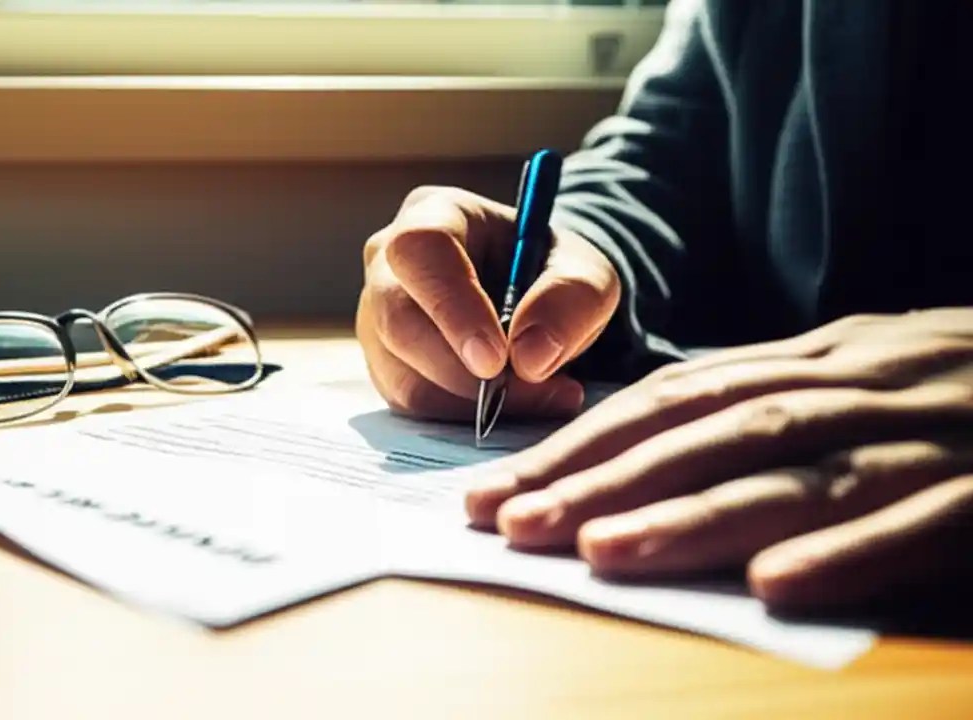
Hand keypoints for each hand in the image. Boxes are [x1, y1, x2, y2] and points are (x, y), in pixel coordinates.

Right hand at [356, 186, 620, 419]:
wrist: (534, 299)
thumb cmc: (551, 273)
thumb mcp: (586, 273)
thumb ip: (569, 301)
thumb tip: (530, 358)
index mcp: (435, 214)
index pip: (420, 250)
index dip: (452, 306)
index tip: (496, 359)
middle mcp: (389, 262)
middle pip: (397, 318)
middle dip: (461, 369)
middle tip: (528, 388)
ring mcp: (376, 316)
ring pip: (400, 371)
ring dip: (468, 400)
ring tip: (538, 397)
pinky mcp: (385, 364)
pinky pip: (409, 402)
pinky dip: (462, 416)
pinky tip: (510, 406)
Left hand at [466, 309, 972, 611]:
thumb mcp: (870, 376)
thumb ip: (775, 403)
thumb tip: (659, 445)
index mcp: (824, 358)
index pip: (674, 396)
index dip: (580, 441)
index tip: (498, 485)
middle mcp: (862, 385)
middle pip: (708, 431)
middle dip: (600, 478)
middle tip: (509, 522)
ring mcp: (933, 436)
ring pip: (794, 469)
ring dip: (691, 512)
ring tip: (599, 550)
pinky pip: (922, 523)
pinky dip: (848, 551)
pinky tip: (776, 585)